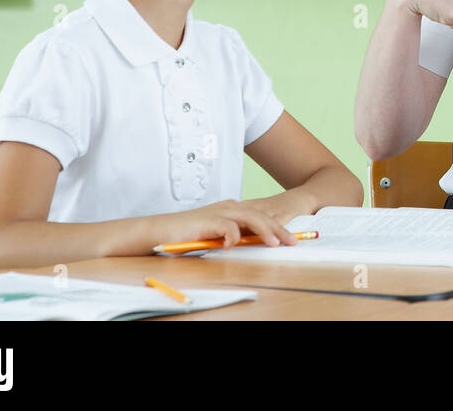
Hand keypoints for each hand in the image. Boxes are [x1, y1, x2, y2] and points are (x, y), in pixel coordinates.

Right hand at [154, 199, 295, 249]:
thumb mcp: (216, 235)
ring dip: (264, 230)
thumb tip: (251, 244)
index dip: (277, 227)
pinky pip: (227, 226)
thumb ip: (233, 236)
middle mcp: (228, 207)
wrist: (160, 230)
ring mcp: (219, 212)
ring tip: (274, 243)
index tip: (290, 239)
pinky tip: (234, 245)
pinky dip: (233, 236)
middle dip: (278, 229)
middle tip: (292, 241)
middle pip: (261, 216)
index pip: (261, 217)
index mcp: (232, 210)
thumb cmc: (186, 234)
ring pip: (250, 218)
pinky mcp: (207, 220)